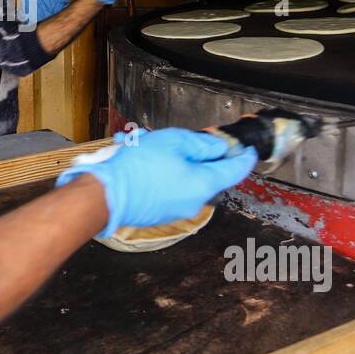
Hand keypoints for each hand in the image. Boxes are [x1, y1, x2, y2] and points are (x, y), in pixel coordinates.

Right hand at [56, 128, 255, 237]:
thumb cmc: (138, 168)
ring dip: (176, 163)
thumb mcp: (174, 142)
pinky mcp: (161, 213)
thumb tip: (216, 148)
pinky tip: (143, 162)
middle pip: (208, 174)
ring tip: (152, 147)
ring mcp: (177, 210)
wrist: (107, 195)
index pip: (235, 171)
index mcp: (204, 184)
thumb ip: (202, 145)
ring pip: (186, 180)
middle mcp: (195, 202)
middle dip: (198, 155)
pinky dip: (163, 175)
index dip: (244, 156)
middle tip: (186, 140)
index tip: (247, 149)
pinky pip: (170, 189)